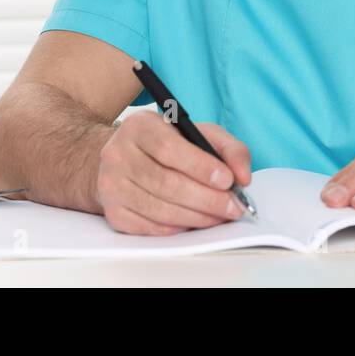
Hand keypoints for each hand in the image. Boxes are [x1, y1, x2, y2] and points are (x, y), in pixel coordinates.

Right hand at [94, 111, 252, 234]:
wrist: (123, 160)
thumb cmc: (165, 145)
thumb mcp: (197, 133)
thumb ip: (227, 148)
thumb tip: (242, 176)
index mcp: (139, 127)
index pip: (167, 148)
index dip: (199, 166)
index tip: (228, 180)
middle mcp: (118, 154)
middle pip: (166, 183)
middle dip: (207, 199)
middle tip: (234, 207)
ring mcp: (112, 185)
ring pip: (160, 210)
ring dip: (198, 217)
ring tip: (221, 216)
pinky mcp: (114, 213)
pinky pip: (152, 228)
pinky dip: (180, 228)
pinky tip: (196, 222)